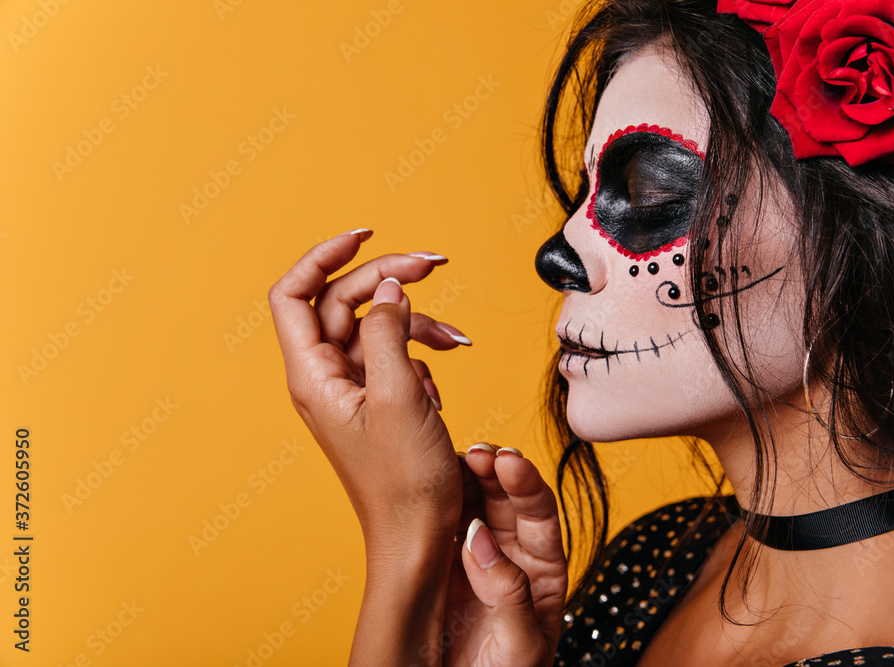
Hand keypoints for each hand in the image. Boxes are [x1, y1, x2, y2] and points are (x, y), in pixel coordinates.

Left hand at [268, 231, 470, 545]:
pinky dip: (422, 355)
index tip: (367, 234)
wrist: (421, 540)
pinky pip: (394, 357)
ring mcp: (352, 391)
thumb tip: (388, 288)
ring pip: (377, 328)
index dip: (324, 256)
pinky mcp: (378, 403)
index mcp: (312, 376)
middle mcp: (325, 378)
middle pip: (345, 303)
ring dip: (417, 322)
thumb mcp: (400, 395)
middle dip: (389, 280)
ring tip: (456, 339)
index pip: (294, 293)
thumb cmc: (405, 484)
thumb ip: (390, 332)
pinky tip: (442, 379)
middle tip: (434, 265)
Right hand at [441, 444, 568, 666]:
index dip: (526, 484)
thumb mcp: (521, 645)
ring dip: (466, 478)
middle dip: (494, 470)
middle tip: (477, 452)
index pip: (540, 515)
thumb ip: (508, 595)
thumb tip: (479, 541)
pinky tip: (432, 484)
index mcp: (542, 570)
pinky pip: (442, 524)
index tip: (509, 462)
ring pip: (473, 504)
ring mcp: (475, 557)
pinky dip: (438, 501)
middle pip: (506, 499)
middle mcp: (512, 555)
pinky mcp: (441, 564)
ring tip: (452, 459)